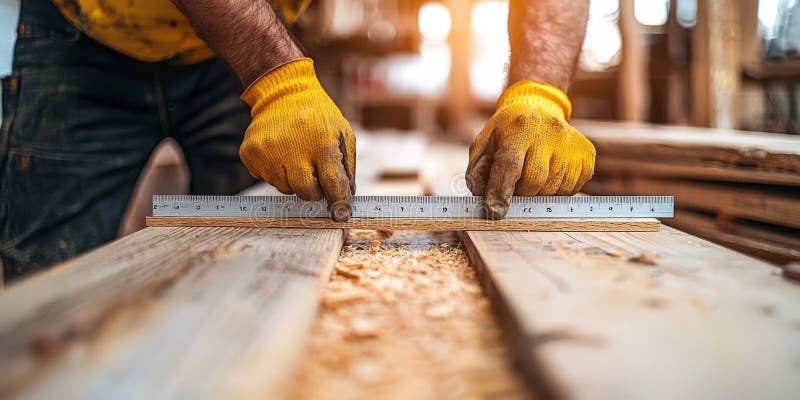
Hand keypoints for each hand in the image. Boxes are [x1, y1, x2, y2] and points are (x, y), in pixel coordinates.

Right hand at [239, 58, 355, 220]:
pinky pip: (266, 178)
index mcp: (321, 144)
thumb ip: (346, 169)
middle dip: (314, 189)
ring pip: (286, 188)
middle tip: (315, 171)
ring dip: (294, 178)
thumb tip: (344, 202)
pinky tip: (280, 152)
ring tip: (295, 154)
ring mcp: (267, 153)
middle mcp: (292, 149)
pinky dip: (276, 171)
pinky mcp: (249, 154)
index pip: (332, 185)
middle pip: (307, 193)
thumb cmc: (319, 117)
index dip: (339, 203)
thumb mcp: (343, 134)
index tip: (340, 215)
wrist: (283, 92)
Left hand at [466, 81, 594, 218]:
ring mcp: (571, 143)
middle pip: (535, 181)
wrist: (539, 107)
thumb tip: (486, 202)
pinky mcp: (586, 154)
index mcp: (519, 127)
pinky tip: (551, 176)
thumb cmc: (506, 133)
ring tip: (533, 178)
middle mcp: (550, 133)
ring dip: (540, 194)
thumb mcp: (485, 143)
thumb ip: (478, 172)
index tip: (495, 211)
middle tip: (516, 189)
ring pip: (555, 189)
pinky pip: (573, 189)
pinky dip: (558, 192)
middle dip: (522, 193)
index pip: (510, 164)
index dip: (501, 191)